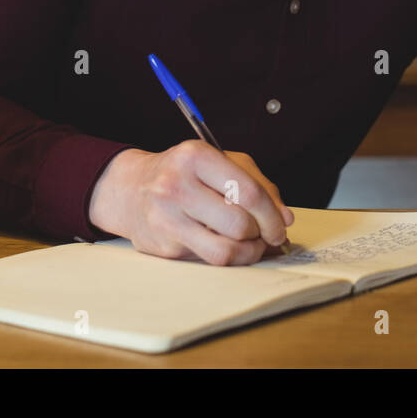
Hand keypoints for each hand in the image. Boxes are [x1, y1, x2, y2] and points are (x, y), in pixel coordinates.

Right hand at [88, 140, 294, 265]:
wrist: (131, 189)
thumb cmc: (185, 174)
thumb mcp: (222, 162)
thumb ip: (259, 185)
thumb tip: (285, 218)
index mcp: (196, 156)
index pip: (247, 192)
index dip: (272, 215)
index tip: (281, 226)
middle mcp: (176, 185)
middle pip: (239, 224)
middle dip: (261, 233)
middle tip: (264, 233)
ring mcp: (166, 218)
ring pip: (225, 250)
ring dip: (248, 252)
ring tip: (250, 244)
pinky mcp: (163, 246)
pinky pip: (208, 260)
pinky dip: (228, 257)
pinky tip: (227, 245)